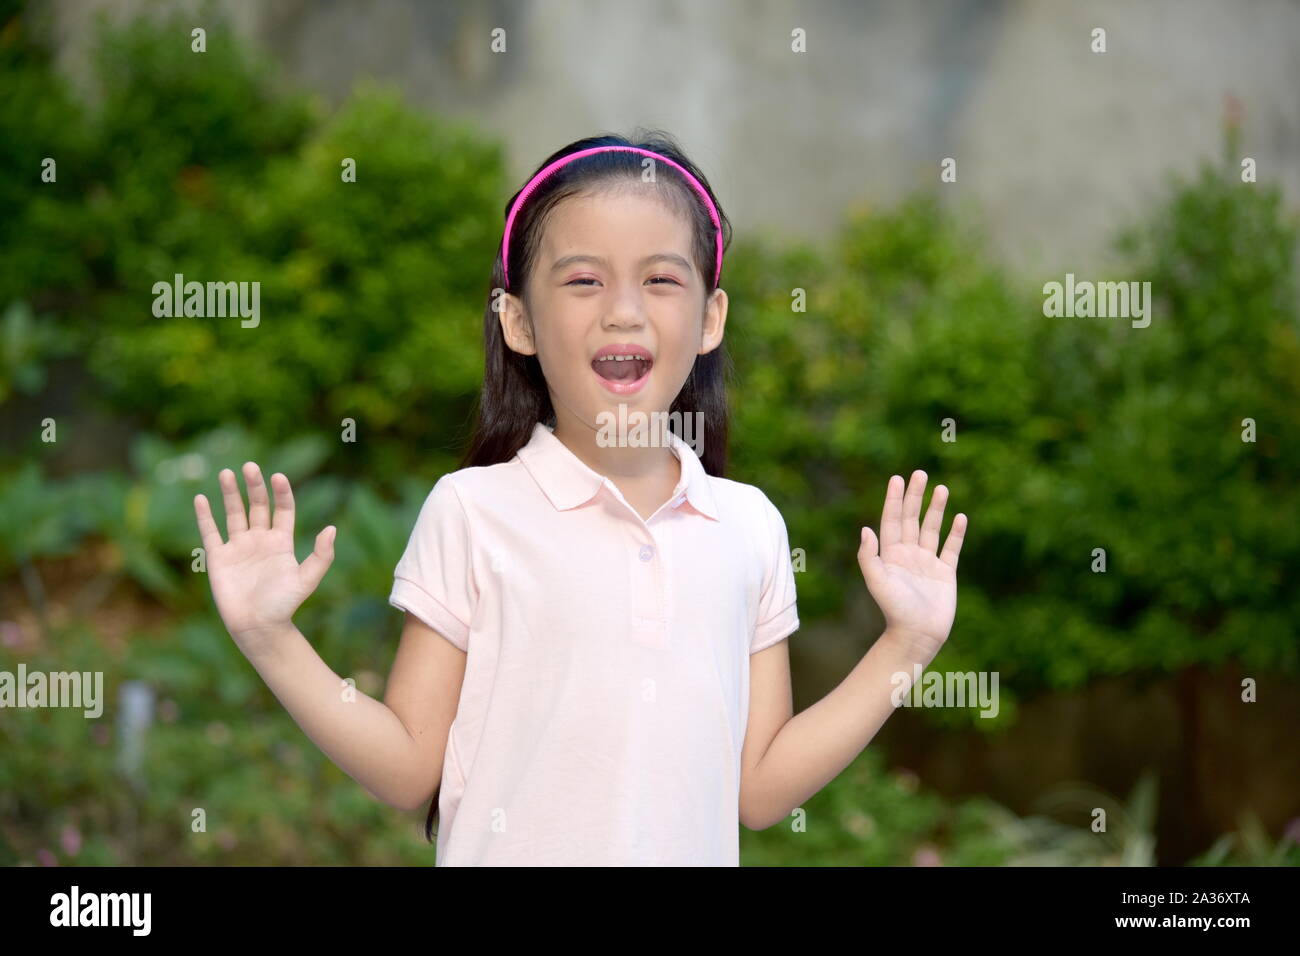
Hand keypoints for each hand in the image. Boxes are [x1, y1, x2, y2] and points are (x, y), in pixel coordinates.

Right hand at [193, 462, 335, 649]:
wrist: (258, 626)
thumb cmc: (284, 604)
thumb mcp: (308, 579)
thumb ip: (322, 555)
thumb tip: (332, 529)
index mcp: (282, 542)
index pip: (283, 509)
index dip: (281, 493)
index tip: (278, 477)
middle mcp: (260, 540)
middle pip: (258, 505)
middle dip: (254, 486)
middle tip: (250, 466)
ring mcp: (239, 547)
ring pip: (234, 513)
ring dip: (230, 493)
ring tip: (227, 472)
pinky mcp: (219, 557)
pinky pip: (210, 532)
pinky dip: (205, 515)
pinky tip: (201, 498)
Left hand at [858, 470, 966, 659]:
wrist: (917, 634)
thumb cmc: (894, 609)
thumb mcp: (876, 581)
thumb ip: (868, 555)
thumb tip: (865, 528)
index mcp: (890, 554)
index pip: (891, 520)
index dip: (893, 499)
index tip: (897, 478)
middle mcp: (908, 555)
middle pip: (911, 519)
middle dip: (915, 497)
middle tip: (919, 474)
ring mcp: (928, 563)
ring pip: (932, 529)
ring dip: (936, 509)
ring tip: (941, 488)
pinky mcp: (945, 573)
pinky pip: (951, 548)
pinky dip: (956, 533)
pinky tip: (960, 517)